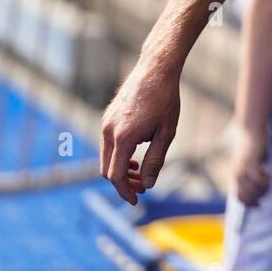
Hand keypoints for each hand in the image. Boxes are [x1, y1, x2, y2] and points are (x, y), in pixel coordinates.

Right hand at [99, 56, 181, 205]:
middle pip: (106, 169)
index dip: (125, 192)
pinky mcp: (108, 117)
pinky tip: (134, 155)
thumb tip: (148, 184)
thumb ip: (155, 160)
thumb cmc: (165, 100)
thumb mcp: (166, 133)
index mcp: (122, 137)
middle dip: (122, 183)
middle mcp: (108, 131)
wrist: (155, 69)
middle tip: (142, 188)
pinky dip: (118, 155)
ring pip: (106, 157)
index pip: (115, 176)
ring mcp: (105, 122)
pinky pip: (108, 144)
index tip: (136, 201)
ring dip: (120, 169)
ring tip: (139, 173)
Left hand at [231, 124, 271, 207]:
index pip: (239, 197)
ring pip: (253, 190)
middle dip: (259, 197)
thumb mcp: (253, 162)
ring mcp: (243, 170)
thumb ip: (254, 173)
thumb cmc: (255, 144)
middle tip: (269, 190)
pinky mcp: (251, 164)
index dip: (249, 204)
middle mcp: (237, 174)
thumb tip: (260, 187)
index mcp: (236, 175)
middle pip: (247, 197)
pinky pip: (259, 180)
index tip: (259, 205)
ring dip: (264, 189)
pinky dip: (267, 181)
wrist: (252, 128)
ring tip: (271, 181)